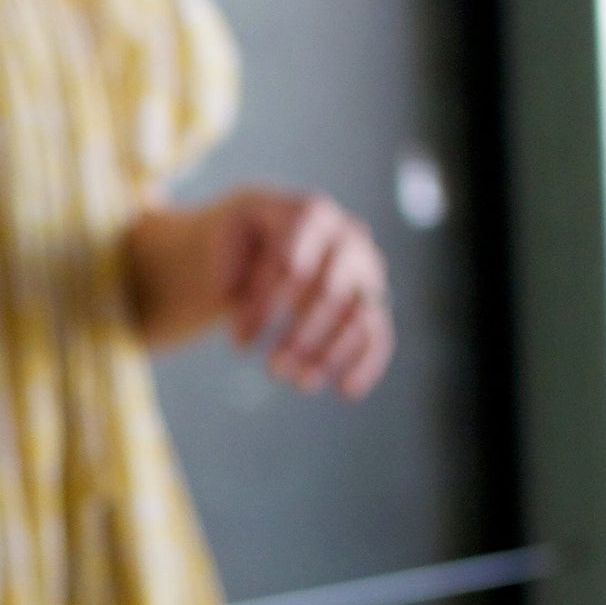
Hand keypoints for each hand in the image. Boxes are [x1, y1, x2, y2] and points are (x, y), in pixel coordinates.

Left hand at [218, 186, 392, 397]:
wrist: (264, 237)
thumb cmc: (245, 235)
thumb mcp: (227, 231)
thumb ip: (228, 258)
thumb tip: (232, 298)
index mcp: (311, 214)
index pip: (293, 264)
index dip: (266, 305)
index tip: (239, 340)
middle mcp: (348, 238)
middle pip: (331, 292)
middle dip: (301, 335)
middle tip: (273, 369)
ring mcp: (364, 269)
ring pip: (359, 315)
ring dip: (331, 354)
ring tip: (299, 382)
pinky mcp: (370, 300)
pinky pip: (378, 332)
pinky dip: (366, 362)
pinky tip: (346, 390)